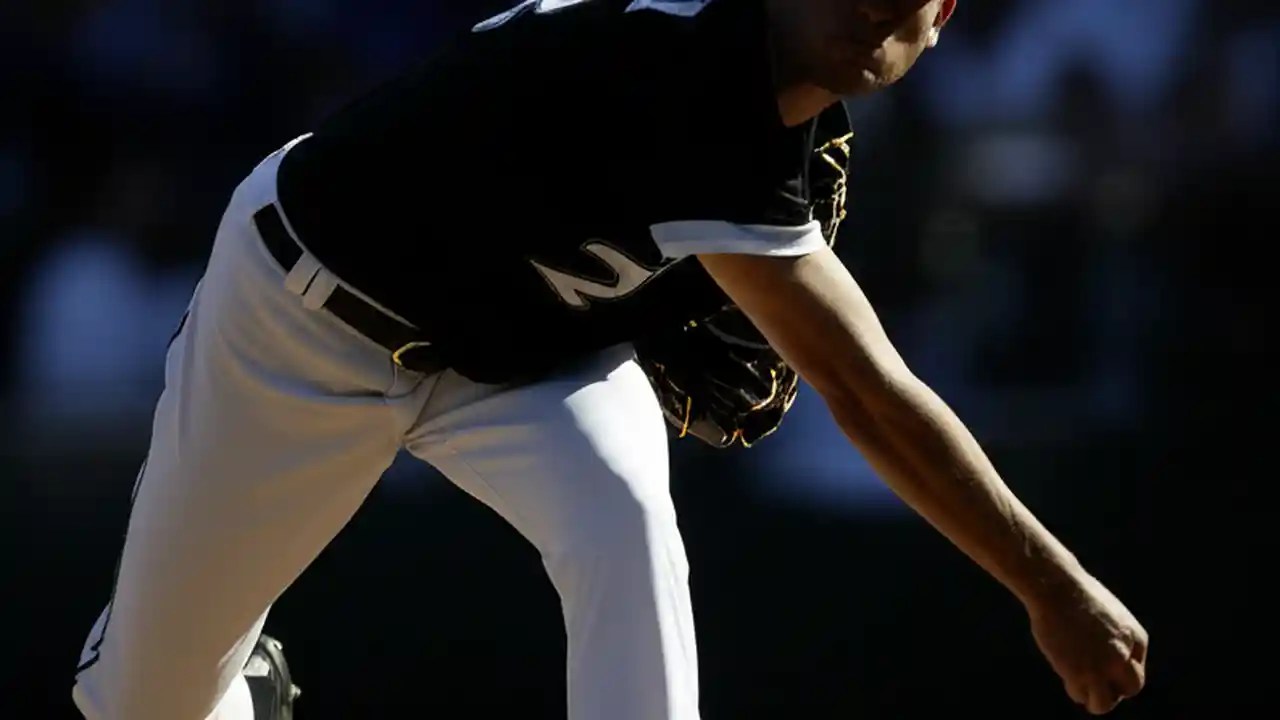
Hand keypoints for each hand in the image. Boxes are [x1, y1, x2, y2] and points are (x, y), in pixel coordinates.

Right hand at [1027, 573, 1147, 714]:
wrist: (1056, 588)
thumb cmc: (1076, 594)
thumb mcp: (1110, 614)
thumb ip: (1116, 638)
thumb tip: (1106, 659)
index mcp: (1135, 638)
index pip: (1137, 670)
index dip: (1119, 673)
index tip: (1103, 668)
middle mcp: (1123, 656)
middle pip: (1130, 688)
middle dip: (1114, 688)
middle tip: (1095, 680)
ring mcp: (1100, 667)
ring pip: (1105, 703)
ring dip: (1094, 697)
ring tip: (1080, 685)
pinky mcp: (1077, 672)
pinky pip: (1079, 694)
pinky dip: (1074, 690)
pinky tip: (1066, 675)